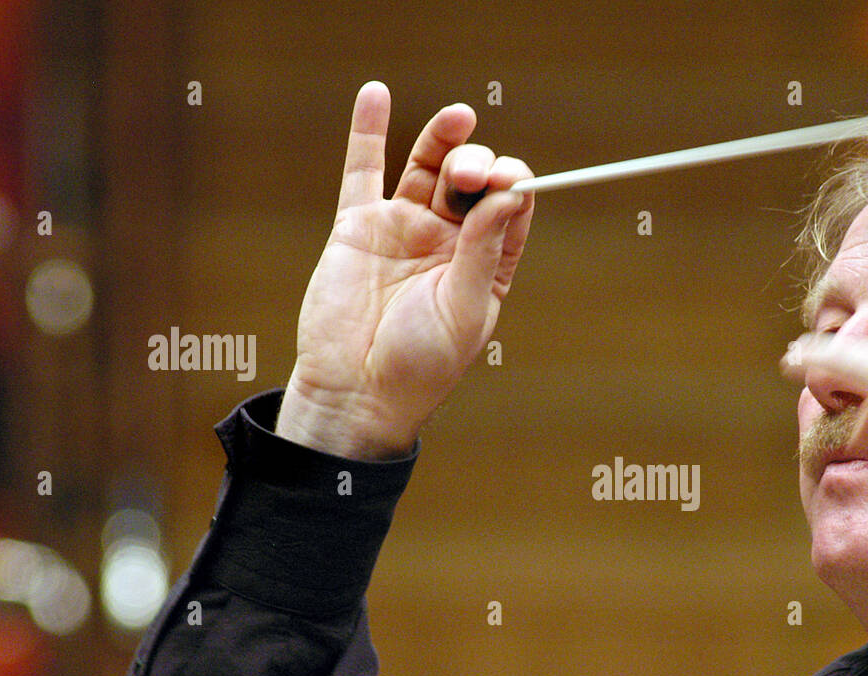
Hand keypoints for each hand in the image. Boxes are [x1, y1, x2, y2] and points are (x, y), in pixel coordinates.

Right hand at [277, 81, 534, 458]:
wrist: (354, 391)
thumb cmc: (419, 366)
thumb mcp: (464, 310)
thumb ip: (484, 249)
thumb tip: (512, 193)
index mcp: (486, 265)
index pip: (510, 208)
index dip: (513, 185)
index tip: (508, 182)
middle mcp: (449, 241)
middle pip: (472, 181)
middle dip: (478, 166)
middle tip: (471, 173)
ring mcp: (404, 229)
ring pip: (429, 168)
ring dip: (444, 139)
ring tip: (459, 117)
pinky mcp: (359, 226)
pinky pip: (364, 170)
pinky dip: (369, 131)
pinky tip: (374, 93)